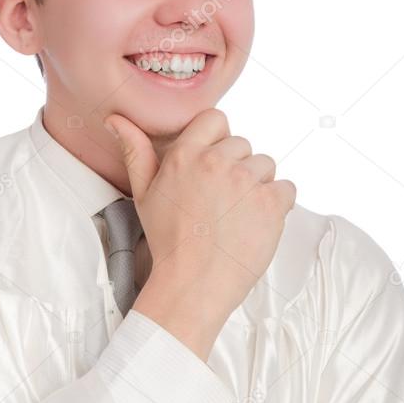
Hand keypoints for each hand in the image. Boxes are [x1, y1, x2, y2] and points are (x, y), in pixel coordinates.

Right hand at [103, 107, 295, 324]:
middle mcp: (217, 161)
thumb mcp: (144, 193)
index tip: (215, 164)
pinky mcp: (271, 202)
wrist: (193, 284)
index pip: (216, 119)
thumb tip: (117, 120)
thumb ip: (136, 151)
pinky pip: (286, 189)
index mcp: (186, 155)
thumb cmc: (169, 241)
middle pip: (243, 145)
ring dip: (257, 185)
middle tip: (222, 201)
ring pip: (266, 166)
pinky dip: (278, 204)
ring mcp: (246, 181)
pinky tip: (256, 222)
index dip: (219, 140)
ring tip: (238, 213)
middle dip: (237, 168)